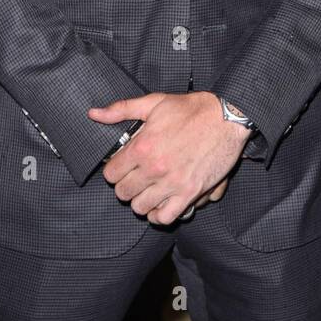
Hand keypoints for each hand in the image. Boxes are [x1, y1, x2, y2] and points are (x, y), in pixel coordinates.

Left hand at [88, 91, 247, 224]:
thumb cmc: (191, 109)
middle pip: (123, 193)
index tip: (122, 167)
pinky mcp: (190, 193)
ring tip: (147, 190)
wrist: (226, 117)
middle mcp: (154, 168)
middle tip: (134, 178)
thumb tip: (94, 114)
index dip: (114, 170)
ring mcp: (173, 183)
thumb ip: (121, 110)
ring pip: (140, 207)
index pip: (111, 174)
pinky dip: (159, 215)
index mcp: (142, 146)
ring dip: (141, 200)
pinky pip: (165, 217)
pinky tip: (160, 204)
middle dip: (126, 185)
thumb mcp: (154, 102)